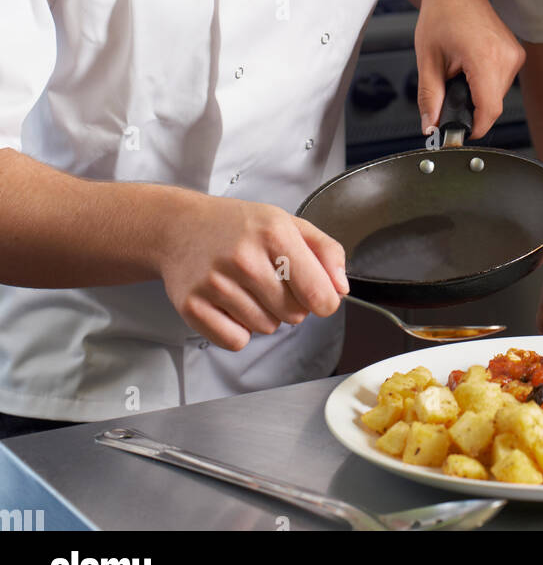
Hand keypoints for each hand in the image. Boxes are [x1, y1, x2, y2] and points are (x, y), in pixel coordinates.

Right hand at [157, 190, 348, 350]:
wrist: (180, 227)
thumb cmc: (238, 226)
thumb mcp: (287, 223)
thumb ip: (326, 251)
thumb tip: (340, 288)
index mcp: (275, 233)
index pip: (319, 293)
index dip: (325, 300)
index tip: (317, 294)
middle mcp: (245, 258)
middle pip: (295, 315)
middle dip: (291, 304)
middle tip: (270, 280)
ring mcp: (216, 283)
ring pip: (267, 328)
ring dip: (264, 315)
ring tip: (246, 288)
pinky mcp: (193, 306)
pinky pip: (236, 341)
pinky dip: (238, 329)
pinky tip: (229, 303)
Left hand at [413, 0, 524, 140]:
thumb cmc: (441, 13)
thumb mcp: (428, 60)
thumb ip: (430, 98)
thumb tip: (430, 125)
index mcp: (487, 58)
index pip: (489, 111)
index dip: (473, 128)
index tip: (459, 134)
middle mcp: (507, 56)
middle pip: (493, 105)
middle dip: (471, 109)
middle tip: (448, 96)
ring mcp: (514, 53)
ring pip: (498, 95)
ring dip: (478, 95)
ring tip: (457, 74)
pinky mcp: (515, 52)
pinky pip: (502, 81)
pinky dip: (485, 83)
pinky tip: (468, 68)